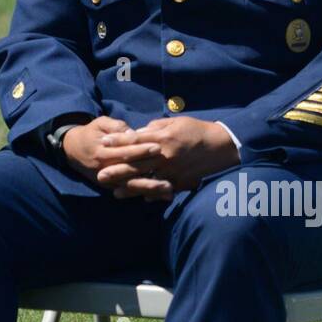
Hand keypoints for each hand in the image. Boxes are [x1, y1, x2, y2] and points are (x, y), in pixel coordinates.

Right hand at [61, 116, 160, 188]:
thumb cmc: (90, 133)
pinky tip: (162, 196)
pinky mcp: (111, 187)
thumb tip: (133, 132)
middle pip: (130, 171)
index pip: (124, 151)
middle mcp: (105, 169)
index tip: (158, 146)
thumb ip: (116, 127)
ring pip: (131, 185)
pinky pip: (130, 191)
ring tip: (169, 189)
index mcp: (102, 152)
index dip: (141, 149)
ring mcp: (108, 181)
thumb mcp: (100, 124)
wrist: (72, 150)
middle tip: (169, 167)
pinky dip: (146, 194)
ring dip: (150, 188)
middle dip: (150, 169)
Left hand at [95, 117, 238, 200]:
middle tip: (100, 175)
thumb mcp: (175, 122)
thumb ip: (156, 127)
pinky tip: (141, 199)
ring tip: (115, 193)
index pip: (135, 140)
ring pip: (147, 180)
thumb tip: (139, 132)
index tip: (103, 142)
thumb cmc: (197, 130)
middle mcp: (165, 155)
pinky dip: (153, 194)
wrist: (221, 146)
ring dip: (130, 187)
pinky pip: (164, 190)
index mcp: (163, 137)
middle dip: (117, 170)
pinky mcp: (182, 181)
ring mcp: (173, 170)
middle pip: (137, 164)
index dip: (118, 141)